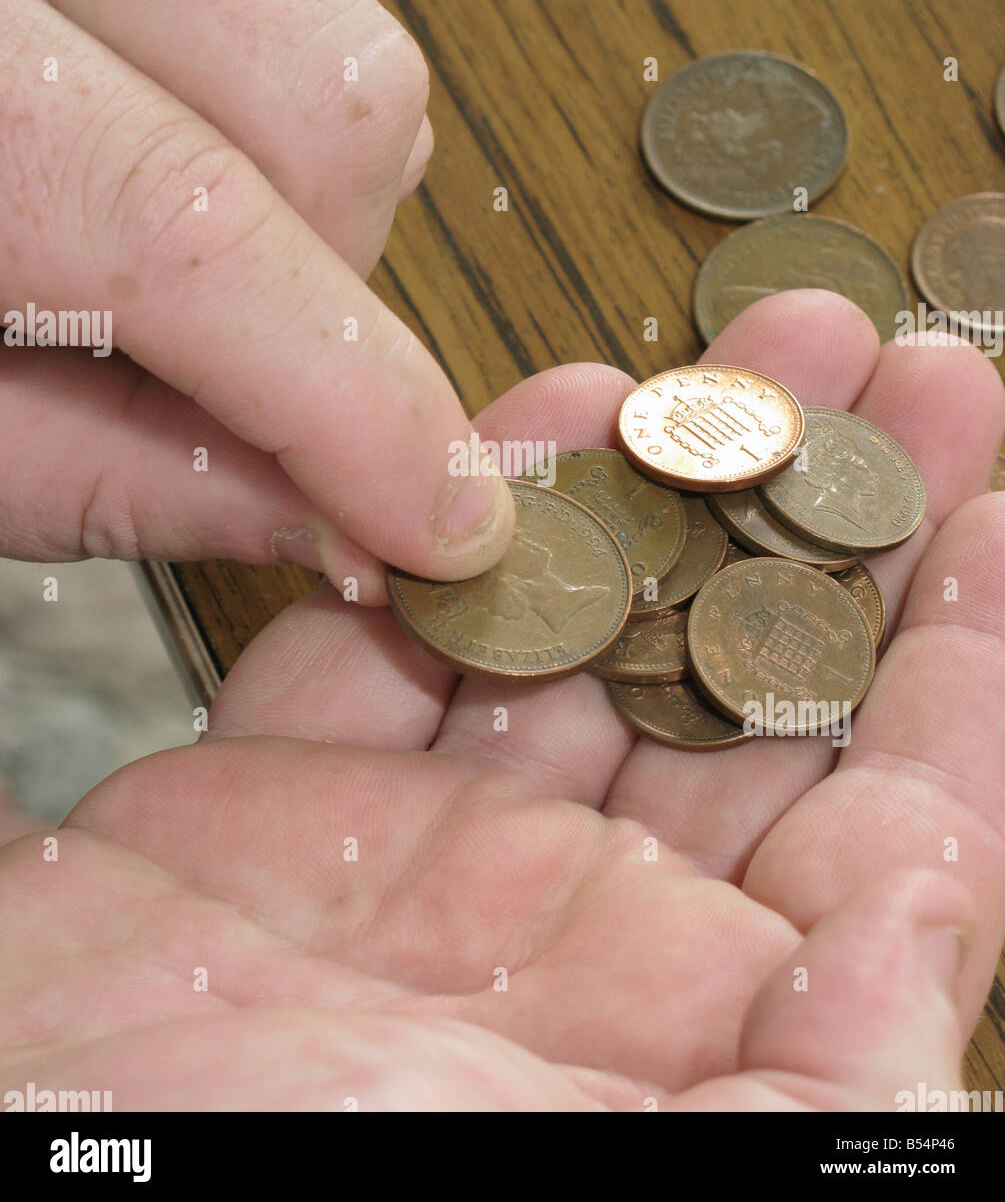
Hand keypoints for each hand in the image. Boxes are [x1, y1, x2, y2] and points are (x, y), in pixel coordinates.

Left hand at [0, 0, 512, 595]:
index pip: (191, 231)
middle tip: (232, 363)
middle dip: (333, 284)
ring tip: (166, 256)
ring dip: (307, 203)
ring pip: (339, 44)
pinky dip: (263, 123)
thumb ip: (94, 472)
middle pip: (334, 101)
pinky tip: (153, 160)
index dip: (350, 407)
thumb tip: (319, 519)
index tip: (438, 517)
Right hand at [1, 291, 1002, 1109]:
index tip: (985, 497)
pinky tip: (547, 428)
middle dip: (830, 517)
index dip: (953, 647)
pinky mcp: (287, 797)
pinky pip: (404, 625)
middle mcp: (577, 930)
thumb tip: (931, 922)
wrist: (11, 1174)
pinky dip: (474, 519)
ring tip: (742, 365)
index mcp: (692, 1026)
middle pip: (750, 685)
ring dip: (668, 490)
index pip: (885, 810)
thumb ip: (816, 1086)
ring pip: (590, 627)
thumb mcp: (622, 1182)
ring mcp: (431, 852)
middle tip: (887, 373)